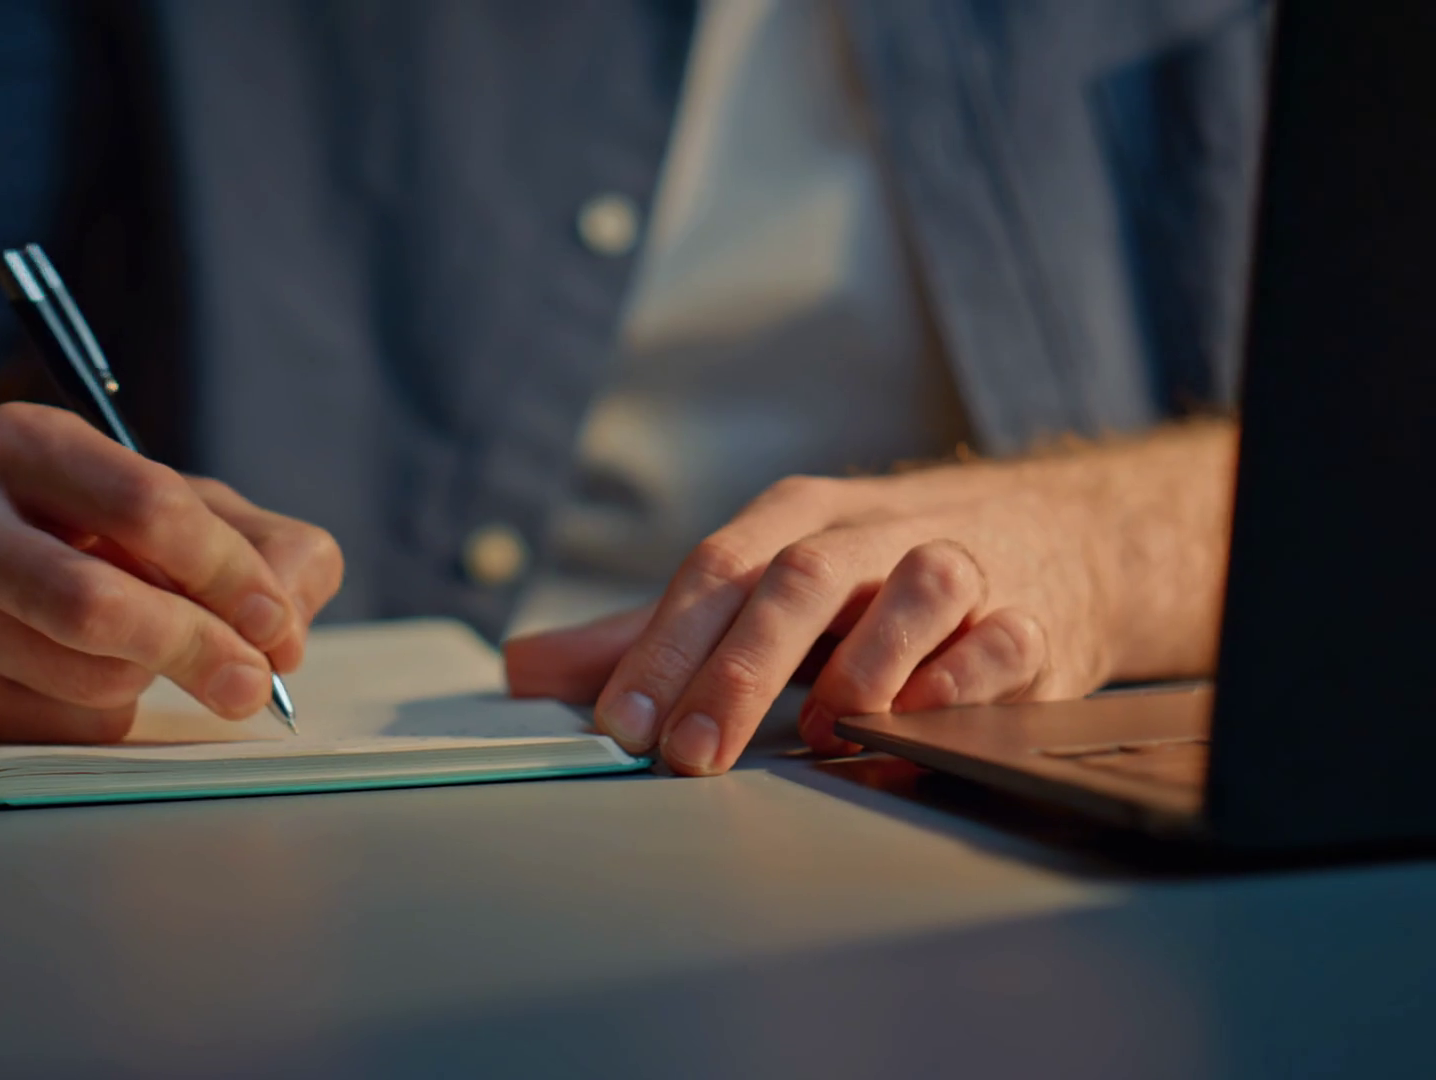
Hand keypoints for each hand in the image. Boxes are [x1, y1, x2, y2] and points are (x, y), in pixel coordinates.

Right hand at [0, 403, 343, 741]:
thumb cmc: (71, 526)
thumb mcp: (160, 498)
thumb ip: (255, 543)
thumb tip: (288, 633)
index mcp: (24, 443)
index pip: (147, 506)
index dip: (229, 572)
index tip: (276, 623)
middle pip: (100, 605)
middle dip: (199, 648)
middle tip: (253, 682)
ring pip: (92, 677)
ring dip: (154, 680)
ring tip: (146, 649)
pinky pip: (68, 730)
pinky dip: (113, 716)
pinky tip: (87, 679)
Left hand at [506, 429, 1234, 774]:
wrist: (1053, 537)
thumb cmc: (873, 569)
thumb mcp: (760, 581)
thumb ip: (650, 633)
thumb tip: (527, 670)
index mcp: (794, 518)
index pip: (714, 570)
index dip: (662, 648)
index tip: (620, 725)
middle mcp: (871, 532)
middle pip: (798, 581)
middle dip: (739, 670)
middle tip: (693, 756)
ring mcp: (960, 567)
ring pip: (915, 588)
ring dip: (862, 663)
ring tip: (821, 729)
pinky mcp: (1035, 618)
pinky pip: (1004, 640)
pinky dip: (962, 678)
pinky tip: (919, 717)